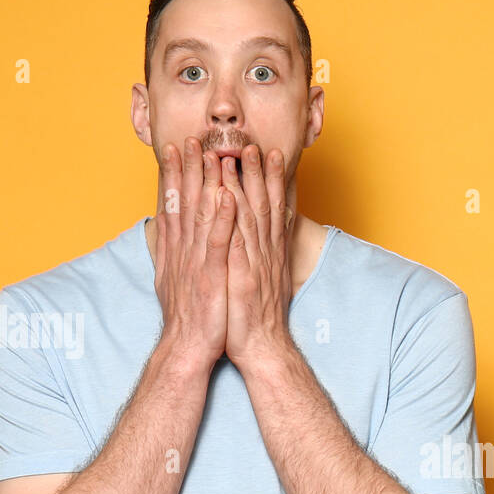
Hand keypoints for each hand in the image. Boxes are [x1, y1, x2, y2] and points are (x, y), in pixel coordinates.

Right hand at [150, 138, 233, 370]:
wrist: (188, 348)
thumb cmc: (188, 318)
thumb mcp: (175, 280)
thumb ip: (174, 254)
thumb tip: (169, 236)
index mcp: (176, 251)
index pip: (173, 206)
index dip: (173, 176)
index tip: (175, 150)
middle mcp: (183, 251)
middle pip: (184, 203)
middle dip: (187, 169)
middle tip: (191, 139)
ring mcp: (196, 262)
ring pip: (201, 215)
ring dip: (206, 185)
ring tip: (211, 155)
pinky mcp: (211, 276)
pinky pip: (219, 243)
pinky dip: (223, 219)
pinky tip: (229, 197)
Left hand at [220, 144, 293, 371]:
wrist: (261, 347)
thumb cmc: (255, 317)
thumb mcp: (263, 281)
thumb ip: (262, 255)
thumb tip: (261, 235)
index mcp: (268, 254)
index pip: (270, 210)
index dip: (269, 181)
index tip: (267, 155)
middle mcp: (264, 254)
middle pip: (261, 206)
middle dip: (257, 174)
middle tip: (252, 145)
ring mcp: (254, 264)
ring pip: (249, 217)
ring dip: (243, 187)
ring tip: (235, 158)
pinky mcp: (242, 276)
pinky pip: (235, 241)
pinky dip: (230, 218)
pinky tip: (223, 197)